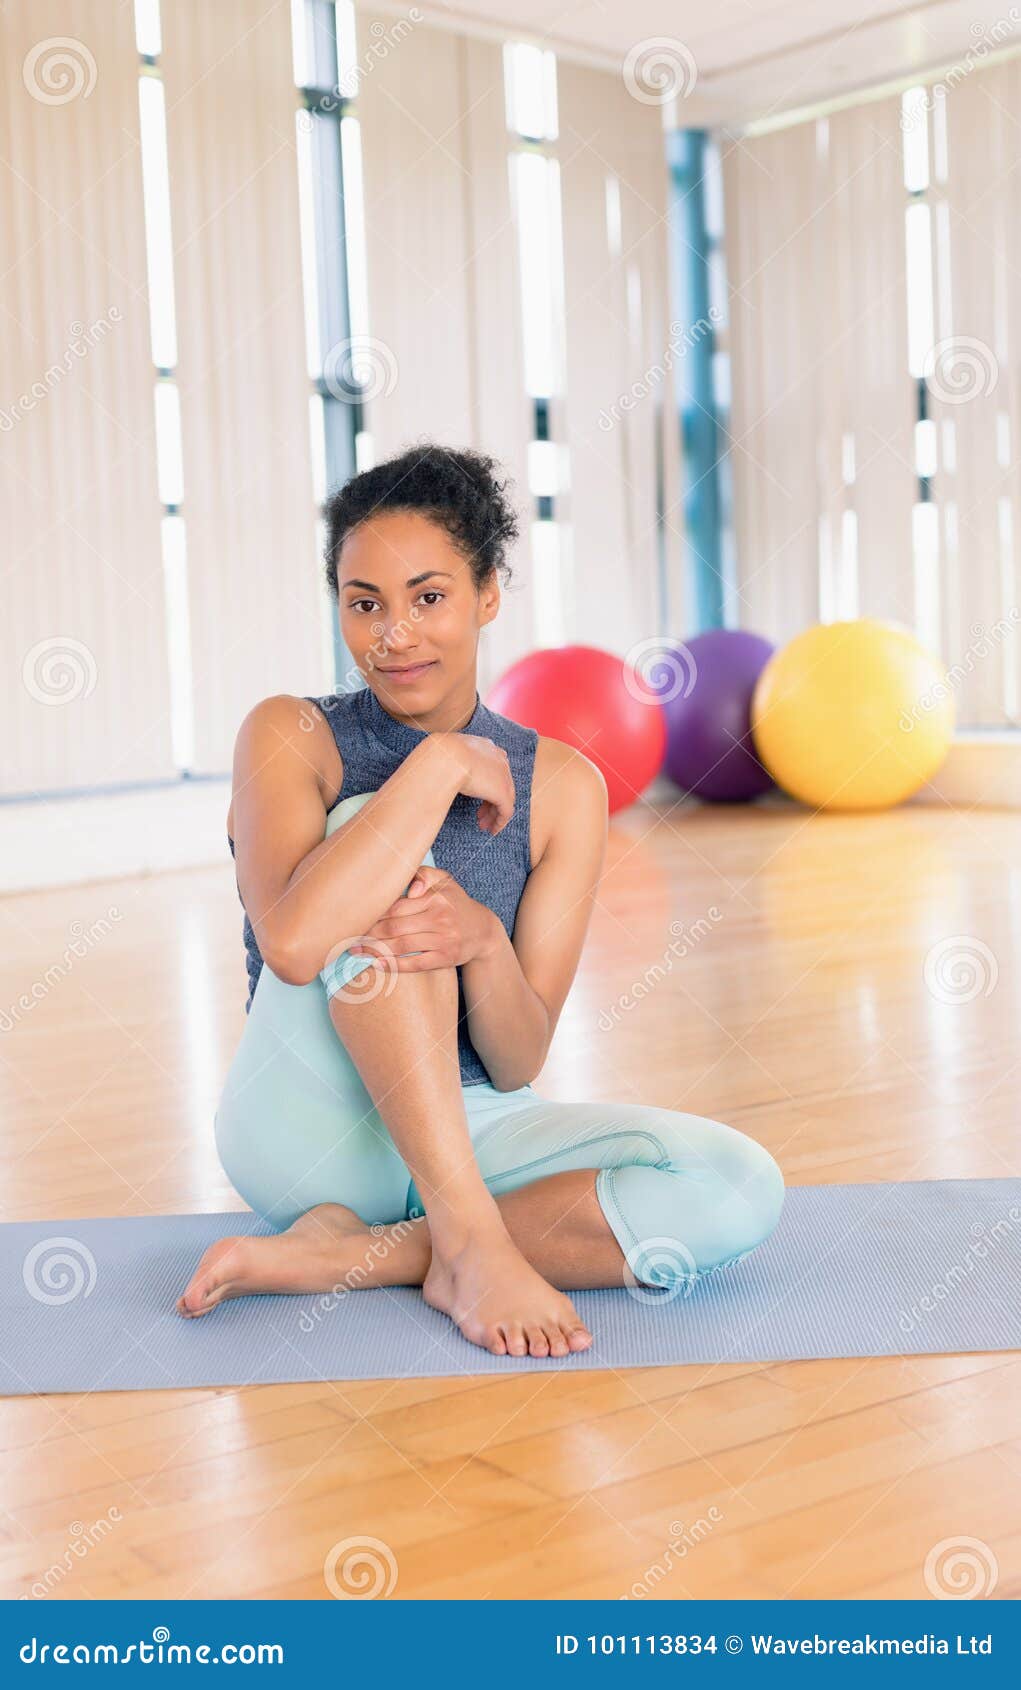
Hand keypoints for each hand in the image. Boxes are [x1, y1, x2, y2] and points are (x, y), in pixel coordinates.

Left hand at [348, 865, 499, 971]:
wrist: (483, 930)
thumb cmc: (455, 902)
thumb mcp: (445, 881)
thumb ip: (424, 875)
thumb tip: (411, 889)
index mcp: (436, 897)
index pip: (396, 906)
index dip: (374, 914)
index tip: (356, 918)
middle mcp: (440, 918)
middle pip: (394, 927)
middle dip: (369, 934)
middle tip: (350, 938)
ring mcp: (444, 939)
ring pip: (401, 946)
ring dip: (375, 950)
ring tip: (358, 951)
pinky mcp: (445, 958)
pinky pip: (415, 963)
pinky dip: (394, 965)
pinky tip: (377, 964)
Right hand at [432, 732, 514, 835]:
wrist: (446, 757)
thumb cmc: (440, 755)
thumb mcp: (447, 754)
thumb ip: (452, 762)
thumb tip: (441, 771)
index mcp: (487, 748)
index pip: (494, 769)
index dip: (487, 785)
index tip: (478, 796)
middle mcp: (499, 760)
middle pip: (501, 785)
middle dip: (491, 802)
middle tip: (481, 815)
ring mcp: (503, 777)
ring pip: (505, 800)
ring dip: (494, 814)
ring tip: (483, 825)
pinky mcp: (503, 793)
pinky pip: (506, 812)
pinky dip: (500, 822)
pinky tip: (492, 830)